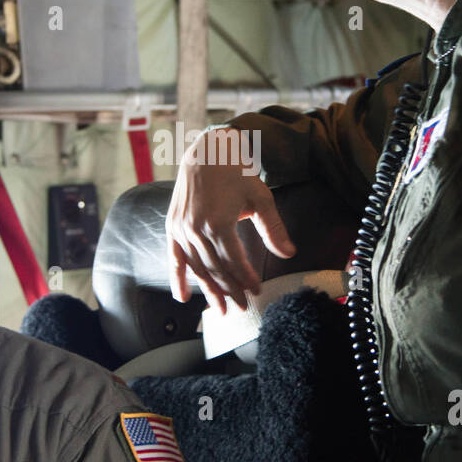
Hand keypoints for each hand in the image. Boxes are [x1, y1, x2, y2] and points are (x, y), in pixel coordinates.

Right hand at [165, 128, 296, 313]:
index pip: (234, 262)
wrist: (207, 152)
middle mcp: (196, 229)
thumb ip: (273, 228)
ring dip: (209, 290)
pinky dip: (177, 279)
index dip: (246, 279)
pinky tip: (183, 298)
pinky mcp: (173, 226)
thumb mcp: (261, 197)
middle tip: (242, 307)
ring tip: (220, 310)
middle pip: (215, 270)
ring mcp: (181, 229)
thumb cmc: (238, 173)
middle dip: (230, 290)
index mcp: (219, 224)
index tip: (256, 291)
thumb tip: (289, 253)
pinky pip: (174, 258)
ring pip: (197, 268)